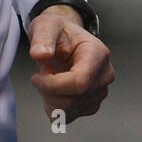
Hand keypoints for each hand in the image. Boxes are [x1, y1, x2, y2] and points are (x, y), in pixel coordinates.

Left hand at [29, 5, 114, 124]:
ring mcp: (100, 91)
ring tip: (47, 79)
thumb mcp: (46, 25)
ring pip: (70, 110)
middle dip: (48, 92)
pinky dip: (54, 107)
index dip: (53, 84)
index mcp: (97, 53)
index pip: (79, 82)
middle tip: (39, 75)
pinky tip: (52, 90)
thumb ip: (42, 38)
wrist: (64, 39)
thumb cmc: (57, 31)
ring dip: (50, 98)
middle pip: (74, 99)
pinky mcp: (92, 104)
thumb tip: (39, 54)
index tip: (36, 76)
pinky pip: (69, 116)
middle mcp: (104, 74)